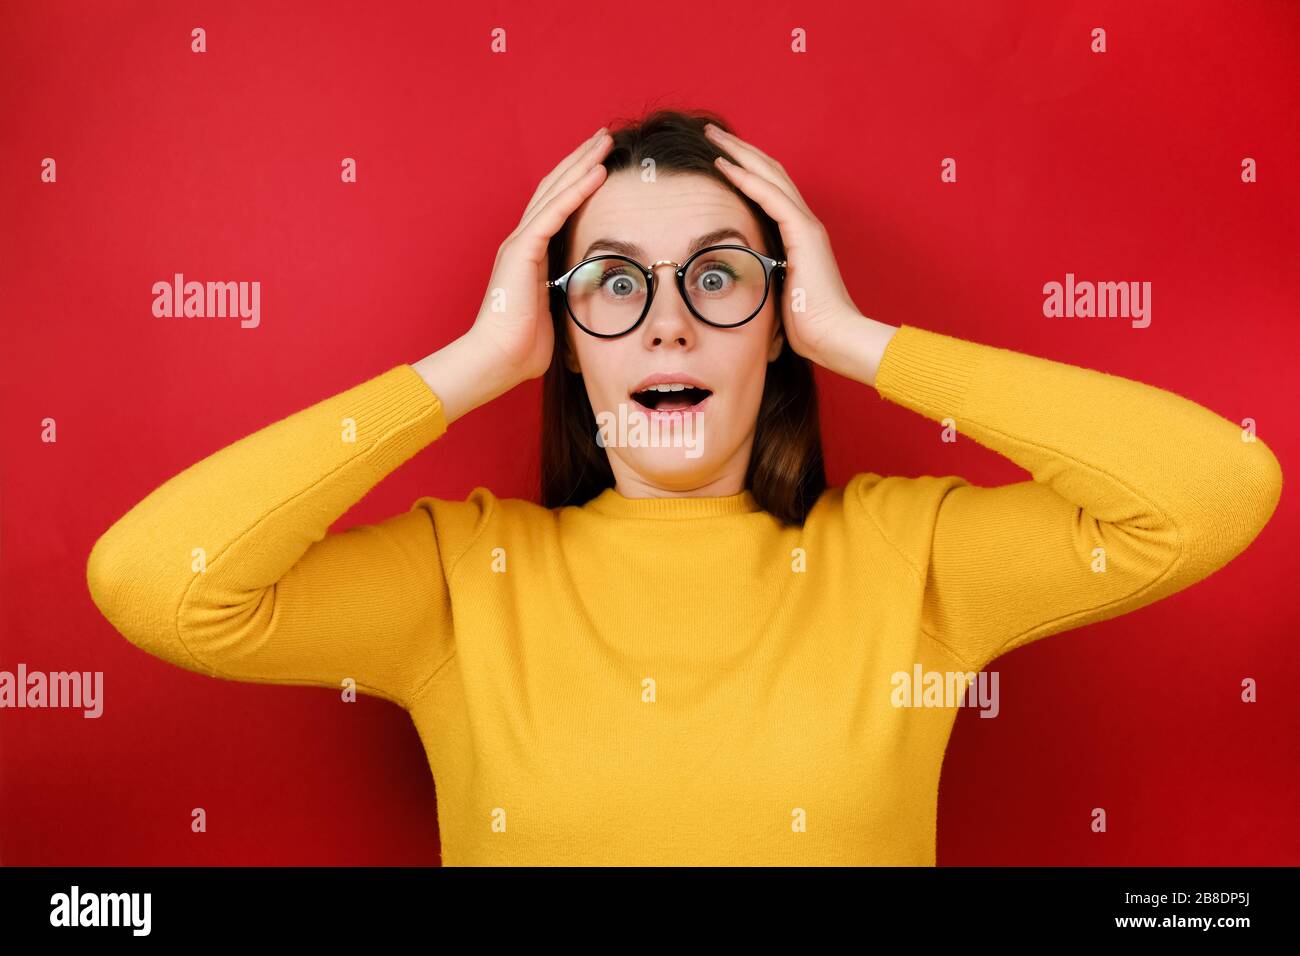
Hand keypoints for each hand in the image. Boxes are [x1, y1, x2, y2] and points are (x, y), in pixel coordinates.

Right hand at [468, 126, 612, 386]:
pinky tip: (597, 173)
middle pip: (554, 188)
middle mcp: (522, 241)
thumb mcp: (556, 313)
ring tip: (605, 143)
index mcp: (529, 254)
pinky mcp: (522, 251)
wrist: (496, 359)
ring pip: (554, 191)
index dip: (577, 181)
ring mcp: (520, 243)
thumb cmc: (522, 346)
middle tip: (605, 138)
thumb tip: (593, 300)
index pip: (555, 206)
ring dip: (581, 165)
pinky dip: (577, 190)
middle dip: (580, 160)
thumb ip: (569, 297)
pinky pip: (554, 213)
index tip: (601, 163)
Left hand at [704, 123, 869, 375]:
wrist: (834, 337)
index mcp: (798, 235)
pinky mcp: (803, 234)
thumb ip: (762, 278)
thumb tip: (736, 284)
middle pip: (770, 173)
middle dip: (741, 151)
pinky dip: (747, 179)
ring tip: (714, 138)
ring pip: (770, 175)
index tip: (719, 157)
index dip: (746, 169)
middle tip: (712, 133)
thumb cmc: (807, 326)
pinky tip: (724, 166)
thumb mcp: (776, 294)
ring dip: (740, 154)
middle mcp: (804, 223)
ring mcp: (806, 226)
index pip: (771, 190)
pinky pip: (771, 197)